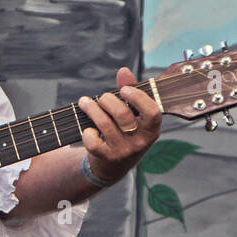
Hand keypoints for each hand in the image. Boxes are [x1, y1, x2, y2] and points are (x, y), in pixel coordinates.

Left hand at [77, 66, 162, 182]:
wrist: (113, 165)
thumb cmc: (124, 132)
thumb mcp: (132, 114)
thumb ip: (130, 91)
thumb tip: (123, 71)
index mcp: (151, 129)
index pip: (152, 112)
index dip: (137, 98)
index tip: (123, 90)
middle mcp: (140, 141)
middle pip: (123, 114)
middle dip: (107, 100)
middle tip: (101, 98)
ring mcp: (124, 151)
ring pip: (105, 124)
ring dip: (91, 109)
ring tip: (84, 102)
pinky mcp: (107, 158)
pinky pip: (93, 142)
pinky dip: (87, 132)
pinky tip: (87, 128)